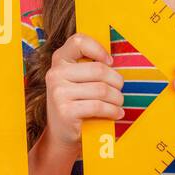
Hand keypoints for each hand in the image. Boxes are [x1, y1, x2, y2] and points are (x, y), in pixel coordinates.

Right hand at [43, 32, 125, 148]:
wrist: (62, 132)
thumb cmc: (76, 102)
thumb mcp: (76, 79)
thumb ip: (88, 65)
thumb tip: (112, 61)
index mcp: (59, 60)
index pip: (79, 41)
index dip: (99, 49)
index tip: (109, 62)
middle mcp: (55, 74)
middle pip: (99, 69)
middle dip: (116, 81)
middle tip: (119, 90)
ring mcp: (58, 93)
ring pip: (102, 89)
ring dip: (117, 98)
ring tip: (118, 103)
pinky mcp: (65, 111)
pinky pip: (99, 106)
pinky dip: (113, 111)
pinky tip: (116, 113)